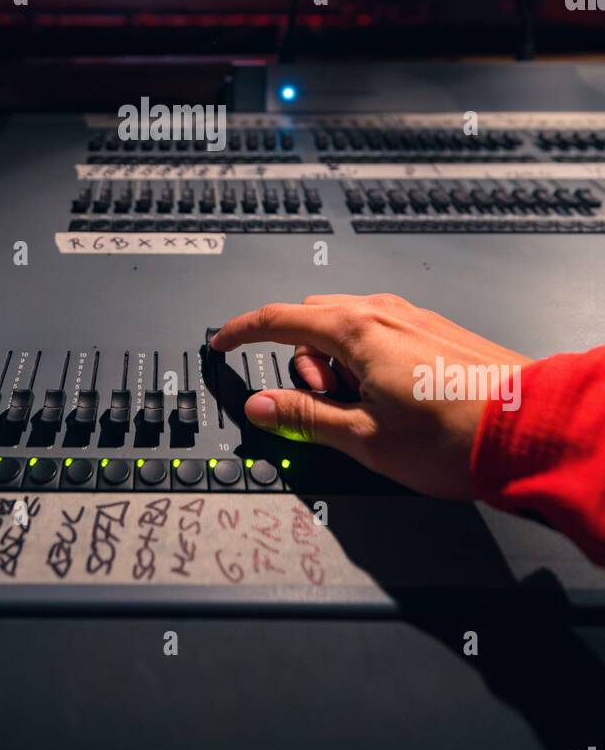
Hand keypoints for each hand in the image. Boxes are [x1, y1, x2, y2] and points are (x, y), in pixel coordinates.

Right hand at [209, 293, 530, 499]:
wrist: (529, 430)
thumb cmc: (455, 437)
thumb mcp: (363, 438)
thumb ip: (304, 417)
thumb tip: (261, 406)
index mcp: (355, 330)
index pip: (276, 318)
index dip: (240, 331)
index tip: (221, 343)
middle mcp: (383, 312)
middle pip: (311, 319)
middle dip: (299, 358)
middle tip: (319, 406)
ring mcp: (413, 317)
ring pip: (347, 325)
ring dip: (335, 361)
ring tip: (363, 411)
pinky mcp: (436, 330)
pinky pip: (380, 331)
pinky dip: (366, 358)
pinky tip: (389, 399)